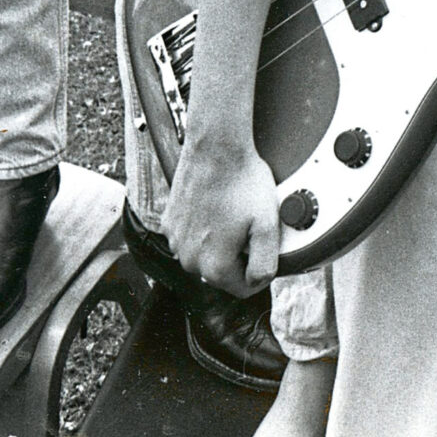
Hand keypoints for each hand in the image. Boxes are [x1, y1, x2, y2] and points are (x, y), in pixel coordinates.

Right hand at [163, 137, 279, 297]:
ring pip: (204, 254)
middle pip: (222, 273)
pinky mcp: (168, 222)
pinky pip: (189, 236)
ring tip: (231, 213)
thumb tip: (259, 281)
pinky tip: (214, 207)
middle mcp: (188, 259)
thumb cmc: (242, 181)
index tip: (261, 246)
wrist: (217, 148)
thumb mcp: (267, 225)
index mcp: (213, 266)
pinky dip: (202, 227)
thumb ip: (265, 263)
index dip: (258, 270)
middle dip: (237, 255)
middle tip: (247, 224)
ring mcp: (175, 240)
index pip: (242, 289)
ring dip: (218, 242)